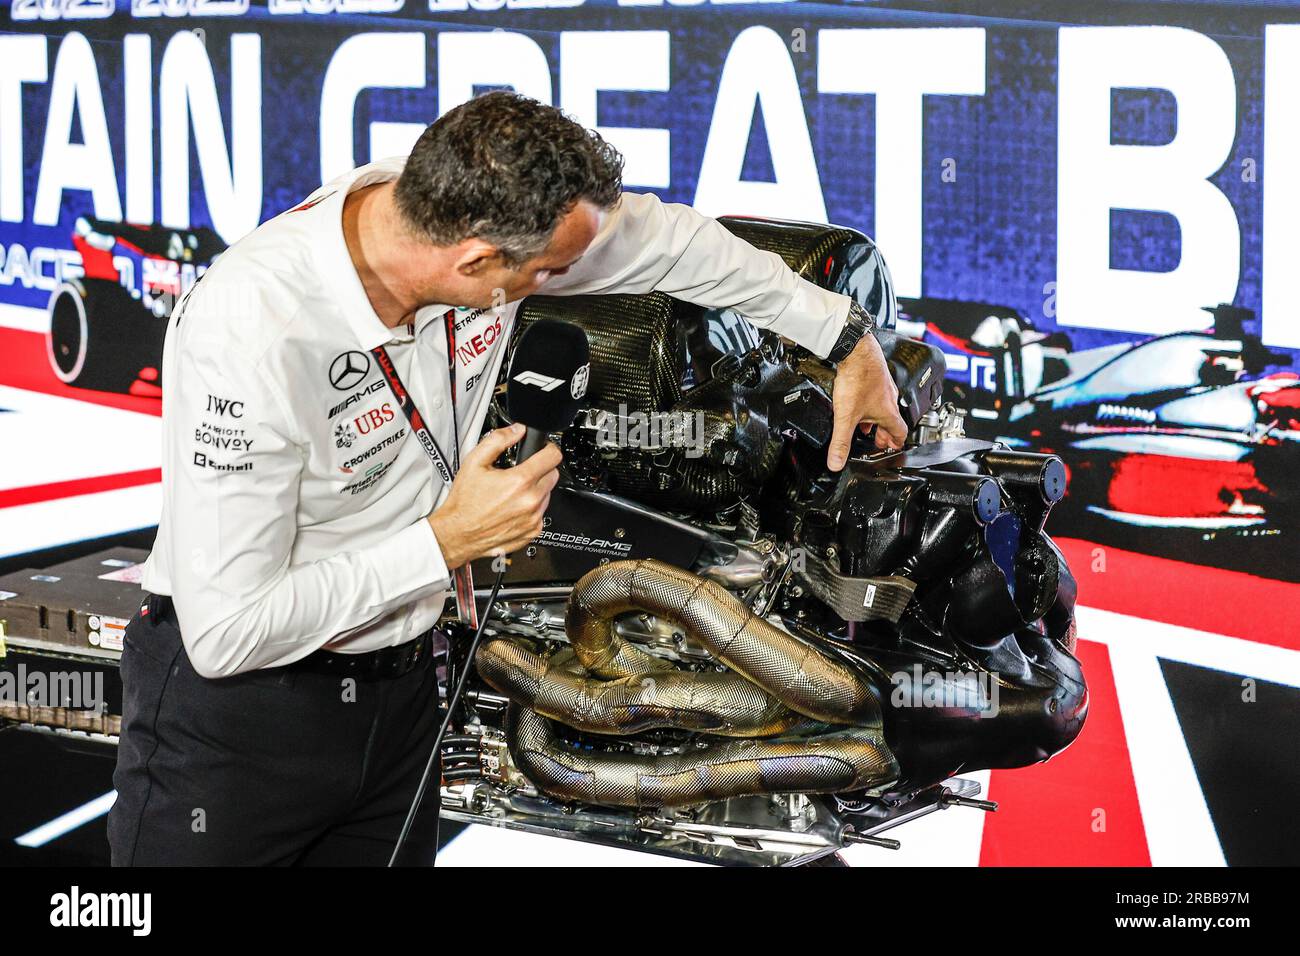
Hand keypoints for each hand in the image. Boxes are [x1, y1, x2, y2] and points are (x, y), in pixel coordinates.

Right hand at [427, 423, 561, 567]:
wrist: (458, 533)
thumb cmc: (464, 503)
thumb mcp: (474, 462)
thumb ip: (498, 440)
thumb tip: (516, 430)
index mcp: (520, 481)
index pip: (553, 457)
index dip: (548, 449)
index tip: (543, 449)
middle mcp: (531, 501)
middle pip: (553, 475)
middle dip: (541, 469)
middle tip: (522, 471)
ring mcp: (534, 518)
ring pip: (548, 494)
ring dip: (536, 490)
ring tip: (513, 491)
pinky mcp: (533, 531)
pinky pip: (542, 514)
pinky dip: (532, 508)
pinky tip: (514, 507)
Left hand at [827, 333, 908, 470]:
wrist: (856, 351)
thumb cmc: (857, 379)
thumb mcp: (845, 417)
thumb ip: (840, 442)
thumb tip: (836, 462)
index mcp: (888, 412)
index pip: (900, 432)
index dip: (896, 443)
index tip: (892, 448)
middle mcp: (890, 399)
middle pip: (892, 420)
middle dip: (885, 433)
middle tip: (879, 441)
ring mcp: (884, 385)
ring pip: (884, 406)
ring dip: (877, 418)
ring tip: (866, 426)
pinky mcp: (875, 375)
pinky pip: (877, 394)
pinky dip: (870, 403)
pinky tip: (857, 402)